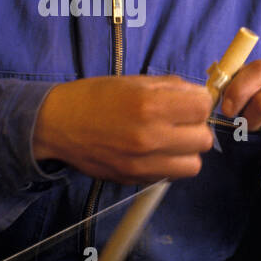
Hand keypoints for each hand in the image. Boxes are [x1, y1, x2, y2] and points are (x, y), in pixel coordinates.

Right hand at [33, 75, 213, 183]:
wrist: (57, 124)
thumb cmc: (94, 97)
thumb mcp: (132, 81)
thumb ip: (169, 87)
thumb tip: (198, 94)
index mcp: (150, 104)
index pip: (203, 107)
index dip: (198, 102)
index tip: (187, 101)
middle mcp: (150, 136)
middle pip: (203, 139)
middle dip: (194, 127)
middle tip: (178, 121)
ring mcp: (143, 163)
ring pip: (194, 165)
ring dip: (186, 151)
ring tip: (169, 140)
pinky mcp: (135, 179)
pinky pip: (171, 176)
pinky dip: (169, 165)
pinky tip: (153, 152)